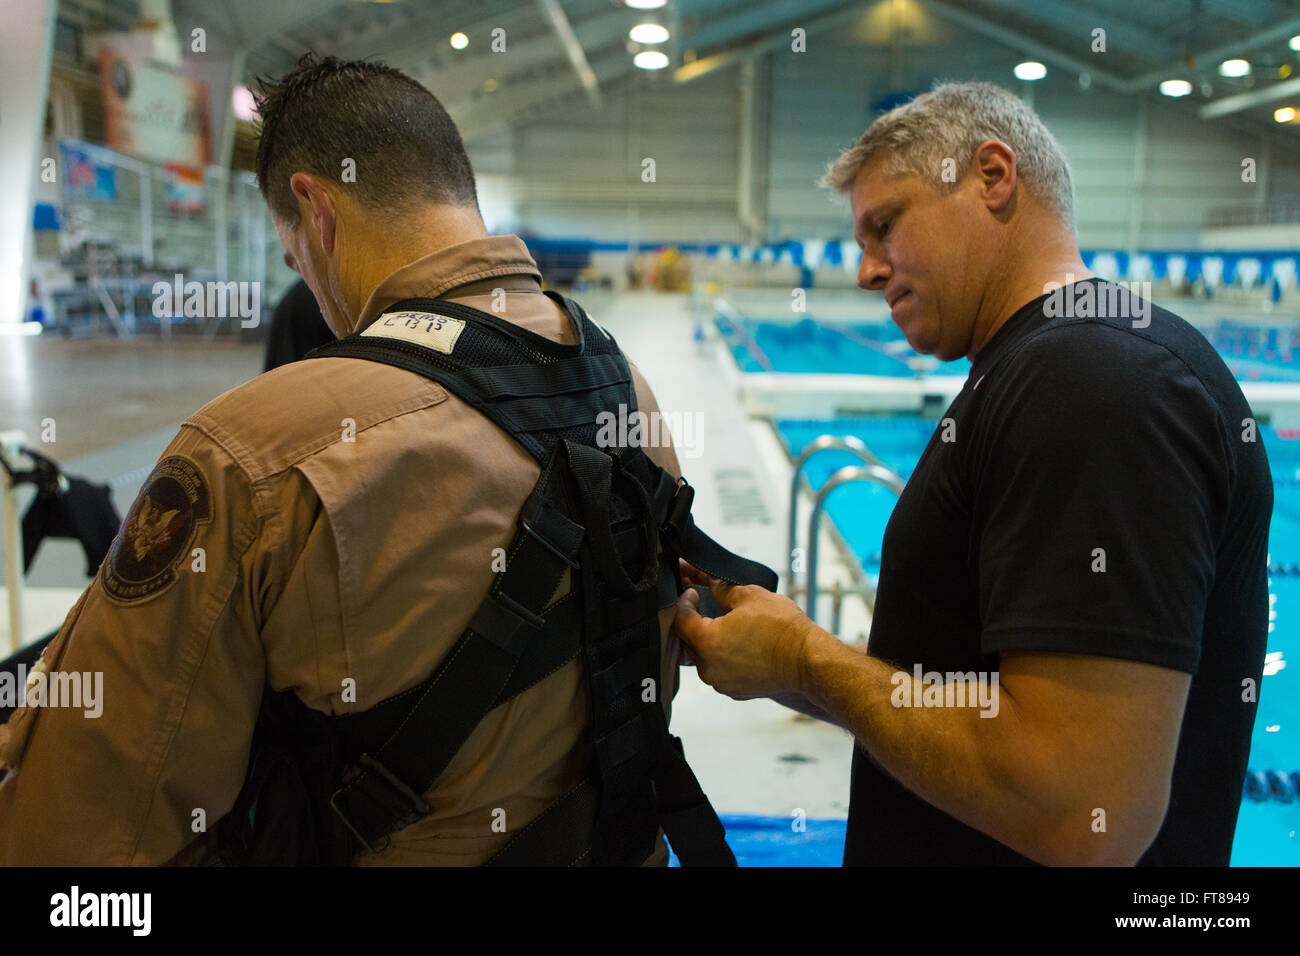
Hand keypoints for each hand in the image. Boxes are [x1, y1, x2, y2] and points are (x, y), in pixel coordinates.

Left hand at [673, 560, 814, 700]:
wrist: (807, 661)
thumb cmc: (782, 629)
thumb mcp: (750, 596)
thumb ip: (721, 589)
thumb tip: (709, 582)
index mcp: (707, 641)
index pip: (680, 619)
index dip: (684, 601)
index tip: (691, 591)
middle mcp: (708, 667)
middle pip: (687, 640)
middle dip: (692, 620)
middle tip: (700, 603)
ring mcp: (721, 682)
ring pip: (702, 658)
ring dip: (706, 641)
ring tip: (720, 623)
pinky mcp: (734, 691)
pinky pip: (719, 671)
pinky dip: (721, 657)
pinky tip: (735, 644)